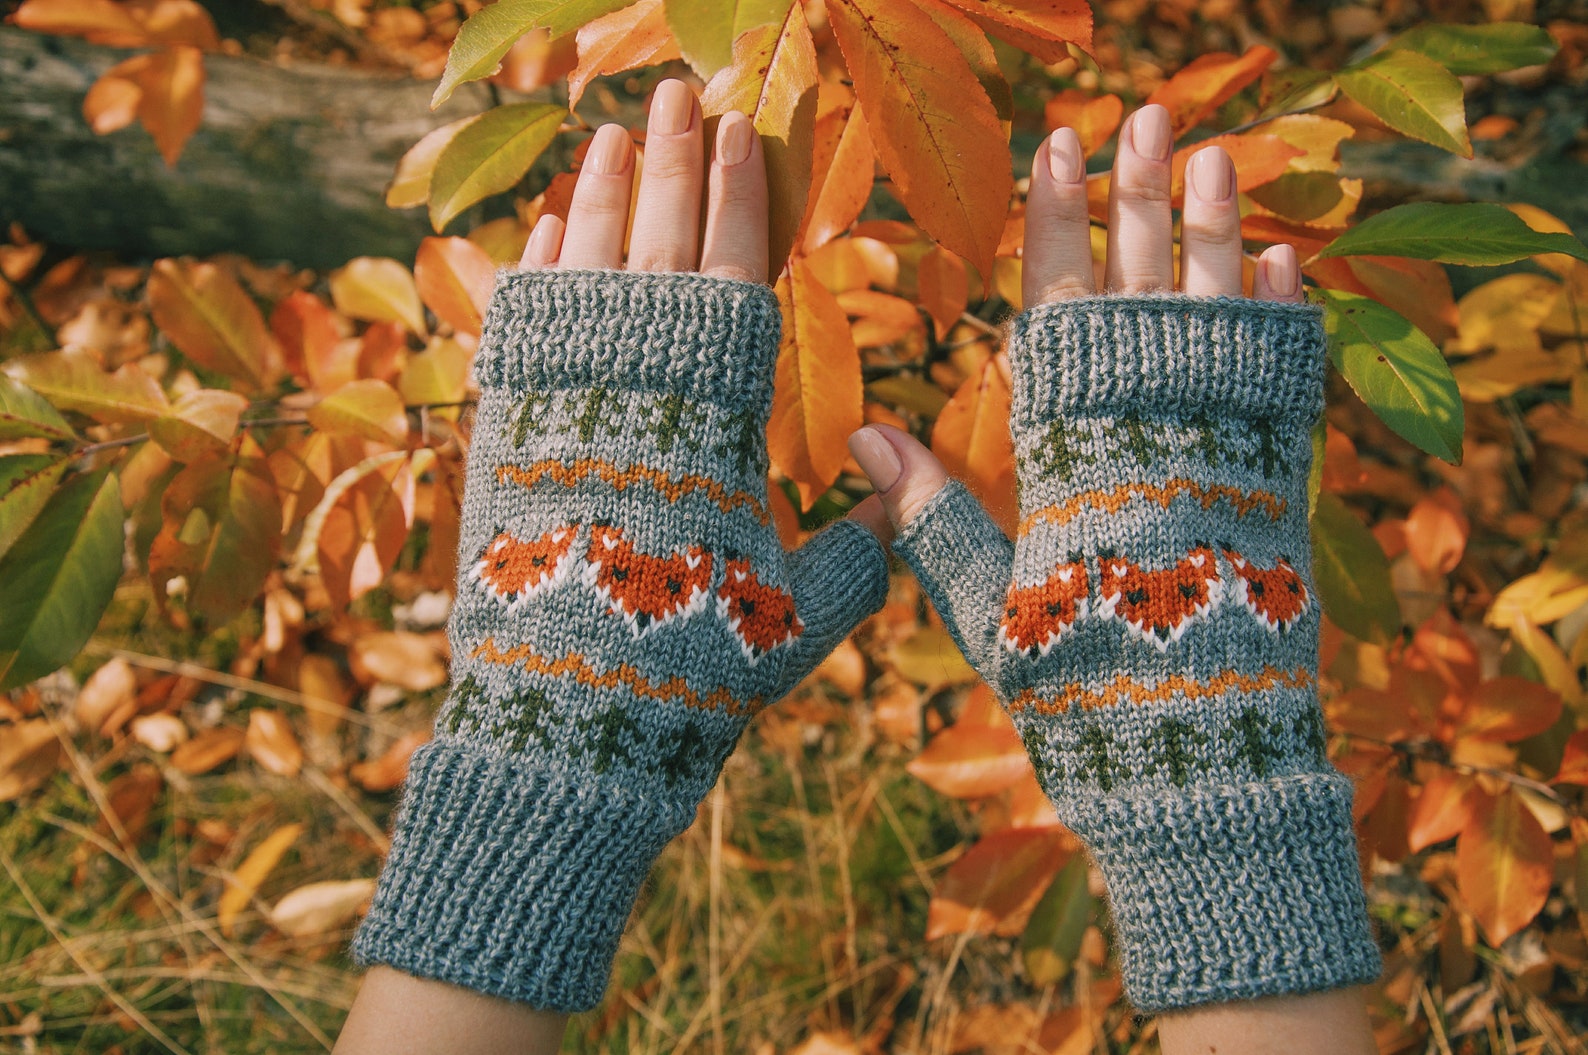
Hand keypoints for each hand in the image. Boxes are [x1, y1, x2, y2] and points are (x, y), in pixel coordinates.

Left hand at [346, 78, 892, 1031]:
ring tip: (610, 132)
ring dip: (599, 194)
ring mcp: (559, 401)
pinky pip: (518, 327)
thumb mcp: (804, 616)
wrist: (563, 724)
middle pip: (657, 243)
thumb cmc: (696, 671)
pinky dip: (532, 273)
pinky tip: (544, 233)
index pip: (735, 274)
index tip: (739, 131)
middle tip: (675, 91)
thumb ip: (862, 548)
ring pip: (582, 268)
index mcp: (719, 415)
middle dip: (670, 160)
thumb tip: (901, 488)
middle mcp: (637, 387)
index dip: (739, 196)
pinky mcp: (501, 433)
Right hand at [848, 103, 1381, 1021]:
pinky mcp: (1279, 481)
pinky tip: (1287, 261)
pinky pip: (1286, 379)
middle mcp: (1151, 436)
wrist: (1206, 759)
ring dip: (1218, 229)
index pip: (1056, 314)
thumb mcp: (990, 611)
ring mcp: (1223, 451)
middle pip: (1142, 292)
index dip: (1054, 227)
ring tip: (1214, 152)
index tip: (1056, 150)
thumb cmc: (1083, 692)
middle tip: (1140, 115)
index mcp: (1070, 459)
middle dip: (1137, 199)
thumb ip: (930, 518)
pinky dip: (1287, 319)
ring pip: (1220, 317)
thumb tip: (859, 433)